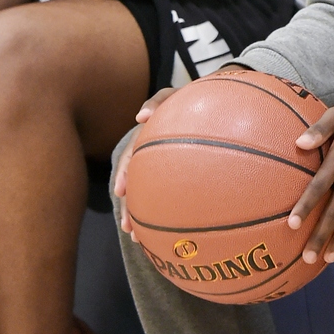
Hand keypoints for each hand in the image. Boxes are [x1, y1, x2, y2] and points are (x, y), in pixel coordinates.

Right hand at [114, 86, 179, 228]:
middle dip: (128, 205)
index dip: (124, 173)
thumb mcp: (171, 96)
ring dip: (138, 214)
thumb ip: (157, 101)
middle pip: (135, 182)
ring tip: (134, 236)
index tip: (121, 191)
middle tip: (127, 226)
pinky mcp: (174, 177)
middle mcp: (150, 156)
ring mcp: (162, 166)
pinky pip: (164, 196)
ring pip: (145, 192)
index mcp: (146, 140)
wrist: (213, 104)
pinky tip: (157, 231)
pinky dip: (158, 213)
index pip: (131, 157)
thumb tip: (140, 116)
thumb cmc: (189, 101)